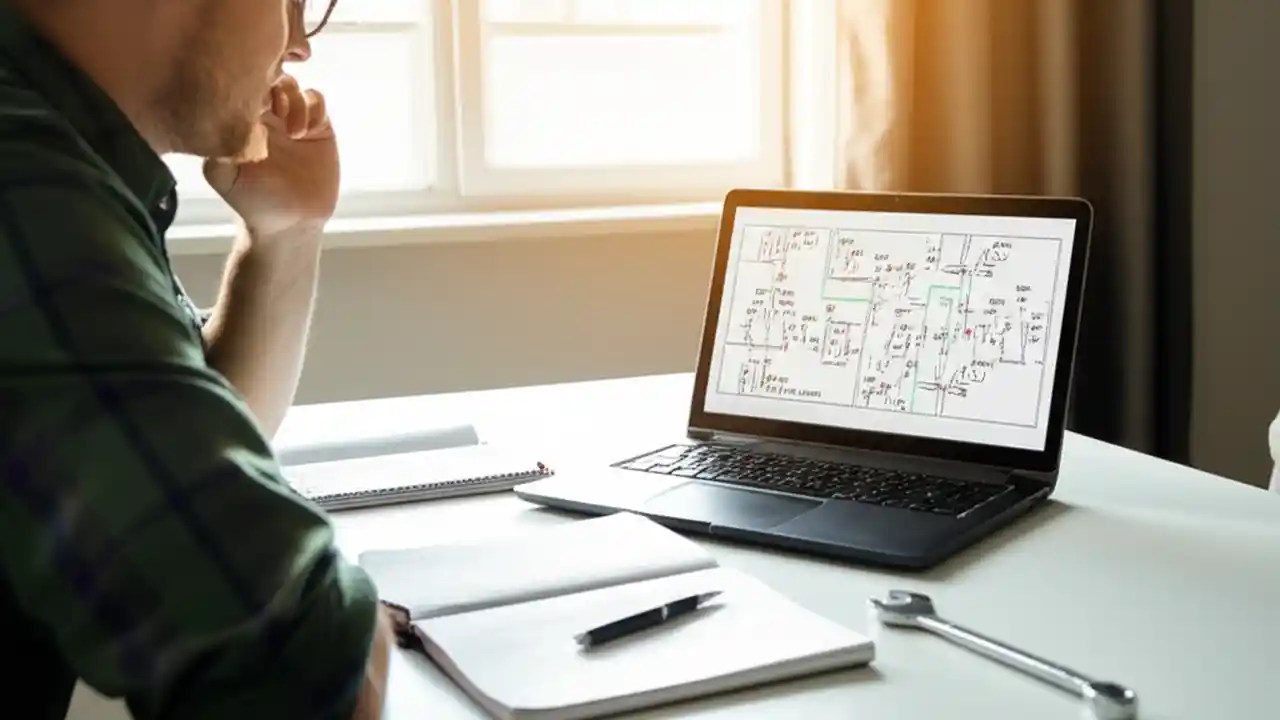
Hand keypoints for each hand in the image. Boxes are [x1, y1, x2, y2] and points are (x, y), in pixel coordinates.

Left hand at [204, 75, 338, 239]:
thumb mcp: (221, 173)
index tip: (253, 106)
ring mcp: (294, 119)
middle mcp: (267, 115)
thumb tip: (221, 113)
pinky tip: (305, 132)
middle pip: (271, 77)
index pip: (243, 84)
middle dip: (274, 85)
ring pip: (295, 86)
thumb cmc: (252, 201)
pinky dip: (314, 108)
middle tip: (274, 110)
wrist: (290, 224)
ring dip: (294, 101)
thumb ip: (217, 143)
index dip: (249, 85)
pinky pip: (318, 100)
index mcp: (241, 119)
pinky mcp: (319, 128)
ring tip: (292, 131)